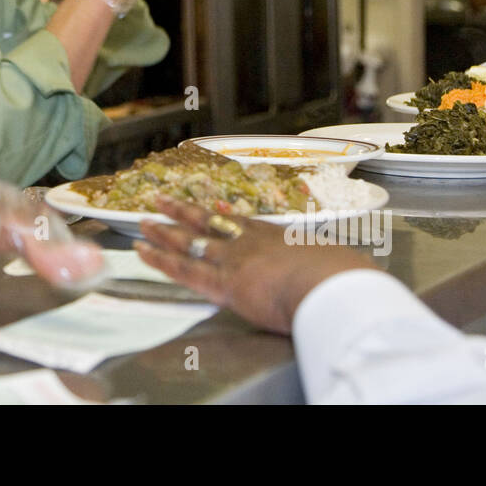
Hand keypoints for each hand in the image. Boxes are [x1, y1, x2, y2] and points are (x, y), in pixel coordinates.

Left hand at [134, 197, 375, 333]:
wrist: (330, 285)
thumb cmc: (340, 277)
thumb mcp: (335, 261)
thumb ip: (327, 262)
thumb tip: (344, 268)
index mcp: (276, 236)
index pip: (241, 223)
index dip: (221, 215)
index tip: (207, 206)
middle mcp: (249, 241)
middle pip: (208, 223)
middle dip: (182, 212)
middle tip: (160, 200)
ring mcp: (233, 258)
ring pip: (189, 241)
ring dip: (163, 231)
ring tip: (142, 222)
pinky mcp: (223, 281)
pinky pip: (184, 269)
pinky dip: (161, 259)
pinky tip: (143, 251)